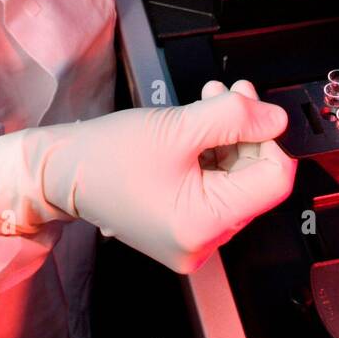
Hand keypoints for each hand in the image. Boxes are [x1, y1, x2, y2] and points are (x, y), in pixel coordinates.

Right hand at [40, 88, 296, 272]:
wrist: (62, 171)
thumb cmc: (106, 155)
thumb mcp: (178, 126)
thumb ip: (234, 118)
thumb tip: (276, 120)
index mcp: (203, 224)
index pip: (273, 181)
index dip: (270, 138)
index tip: (255, 110)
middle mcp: (202, 243)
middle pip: (255, 181)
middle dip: (247, 132)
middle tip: (233, 94)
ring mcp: (193, 239)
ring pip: (237, 181)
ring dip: (230, 137)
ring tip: (212, 103)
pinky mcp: (184, 229)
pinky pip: (215, 190)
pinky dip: (213, 155)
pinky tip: (200, 127)